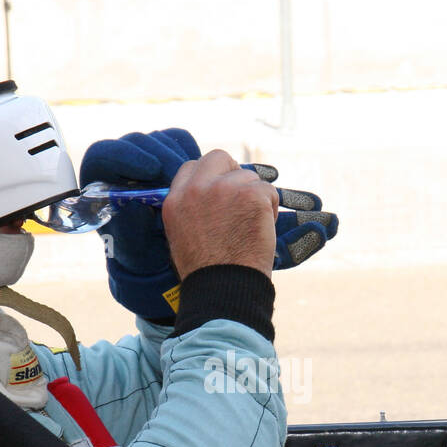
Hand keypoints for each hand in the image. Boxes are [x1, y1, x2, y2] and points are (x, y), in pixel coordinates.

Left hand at [80, 129, 199, 322]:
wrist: (160, 252)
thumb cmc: (140, 252)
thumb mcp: (134, 249)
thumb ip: (131, 229)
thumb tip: (136, 205)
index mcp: (100, 182)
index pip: (103, 155)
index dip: (126, 156)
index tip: (151, 170)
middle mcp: (120, 164)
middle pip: (136, 142)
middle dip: (160, 156)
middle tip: (178, 176)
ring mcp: (146, 156)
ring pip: (160, 139)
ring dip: (178, 157)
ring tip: (190, 182)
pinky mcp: (168, 154)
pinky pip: (180, 141)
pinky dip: (191, 154)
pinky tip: (199, 177)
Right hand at [163, 150, 277, 280]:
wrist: (224, 287)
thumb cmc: (207, 271)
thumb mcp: (183, 235)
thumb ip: (192, 208)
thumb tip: (211, 192)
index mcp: (175, 200)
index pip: (192, 168)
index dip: (210, 177)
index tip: (220, 191)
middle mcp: (196, 189)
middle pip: (219, 158)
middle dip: (233, 173)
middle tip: (242, 197)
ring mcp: (224, 190)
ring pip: (248, 177)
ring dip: (255, 196)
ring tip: (252, 225)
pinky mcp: (251, 195)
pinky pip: (268, 190)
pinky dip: (271, 208)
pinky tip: (263, 227)